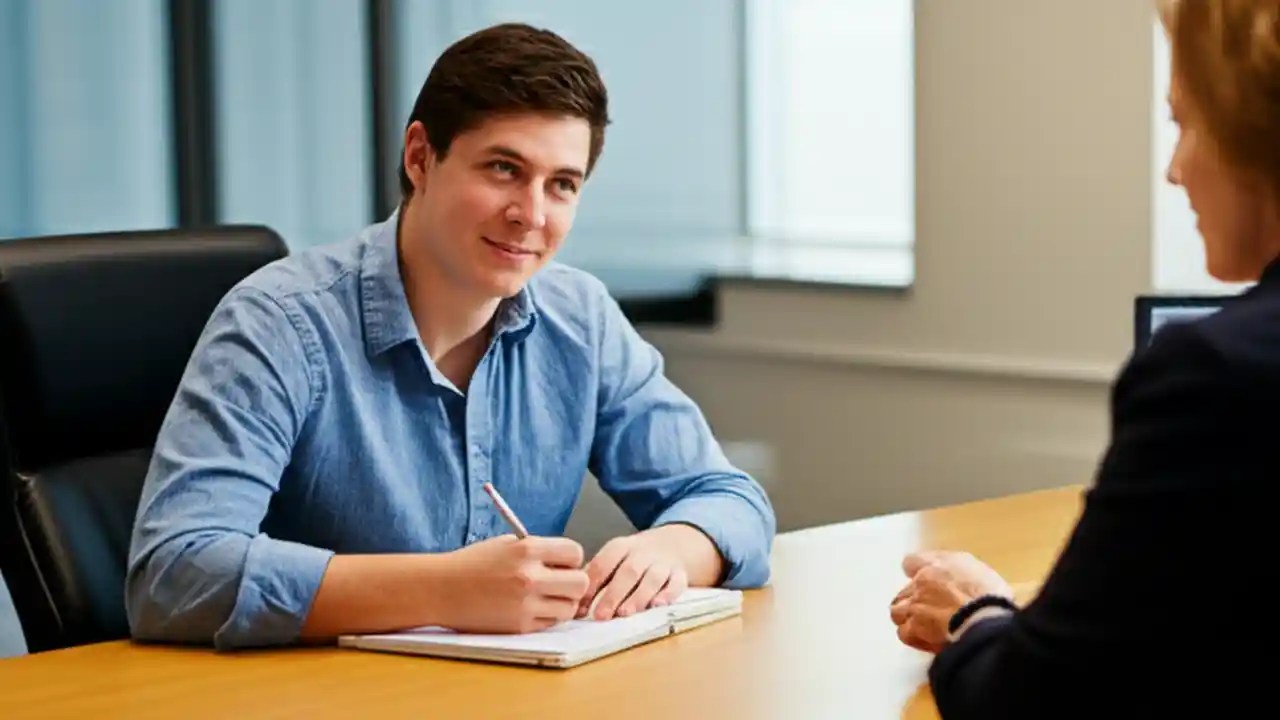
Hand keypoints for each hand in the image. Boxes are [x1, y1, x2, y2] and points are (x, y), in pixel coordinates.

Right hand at [436, 535, 589, 633]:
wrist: (441, 590)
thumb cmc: (472, 564)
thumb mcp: (506, 545)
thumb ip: (539, 551)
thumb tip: (570, 563)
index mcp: (527, 549)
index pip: (575, 552)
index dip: (572, 558)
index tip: (563, 563)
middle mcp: (529, 576)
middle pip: (580, 583)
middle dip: (574, 582)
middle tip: (560, 583)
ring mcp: (525, 604)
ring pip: (569, 608)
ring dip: (562, 603)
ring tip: (545, 598)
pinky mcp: (519, 627)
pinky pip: (550, 623)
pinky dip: (546, 618)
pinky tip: (529, 609)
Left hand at [577, 525, 710, 620]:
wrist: (672, 544)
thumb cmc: (632, 559)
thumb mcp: (613, 559)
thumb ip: (595, 580)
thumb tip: (575, 608)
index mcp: (620, 547)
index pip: (603, 564)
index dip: (591, 586)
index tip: (581, 608)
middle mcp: (642, 553)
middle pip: (628, 571)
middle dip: (614, 594)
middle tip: (601, 616)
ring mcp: (663, 563)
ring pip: (652, 578)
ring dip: (639, 596)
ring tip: (625, 613)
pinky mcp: (680, 574)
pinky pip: (677, 583)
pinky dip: (668, 594)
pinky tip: (658, 605)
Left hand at [889, 550, 1013, 653]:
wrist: (983, 622)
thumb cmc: (991, 597)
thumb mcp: (983, 574)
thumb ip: (963, 573)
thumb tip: (958, 580)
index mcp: (939, 564)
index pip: (912, 562)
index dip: (916, 572)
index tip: (922, 580)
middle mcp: (921, 582)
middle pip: (904, 590)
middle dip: (914, 600)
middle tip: (929, 610)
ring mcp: (915, 606)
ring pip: (898, 611)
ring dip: (908, 618)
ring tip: (923, 626)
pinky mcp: (914, 629)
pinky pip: (905, 633)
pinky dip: (914, 636)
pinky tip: (926, 640)